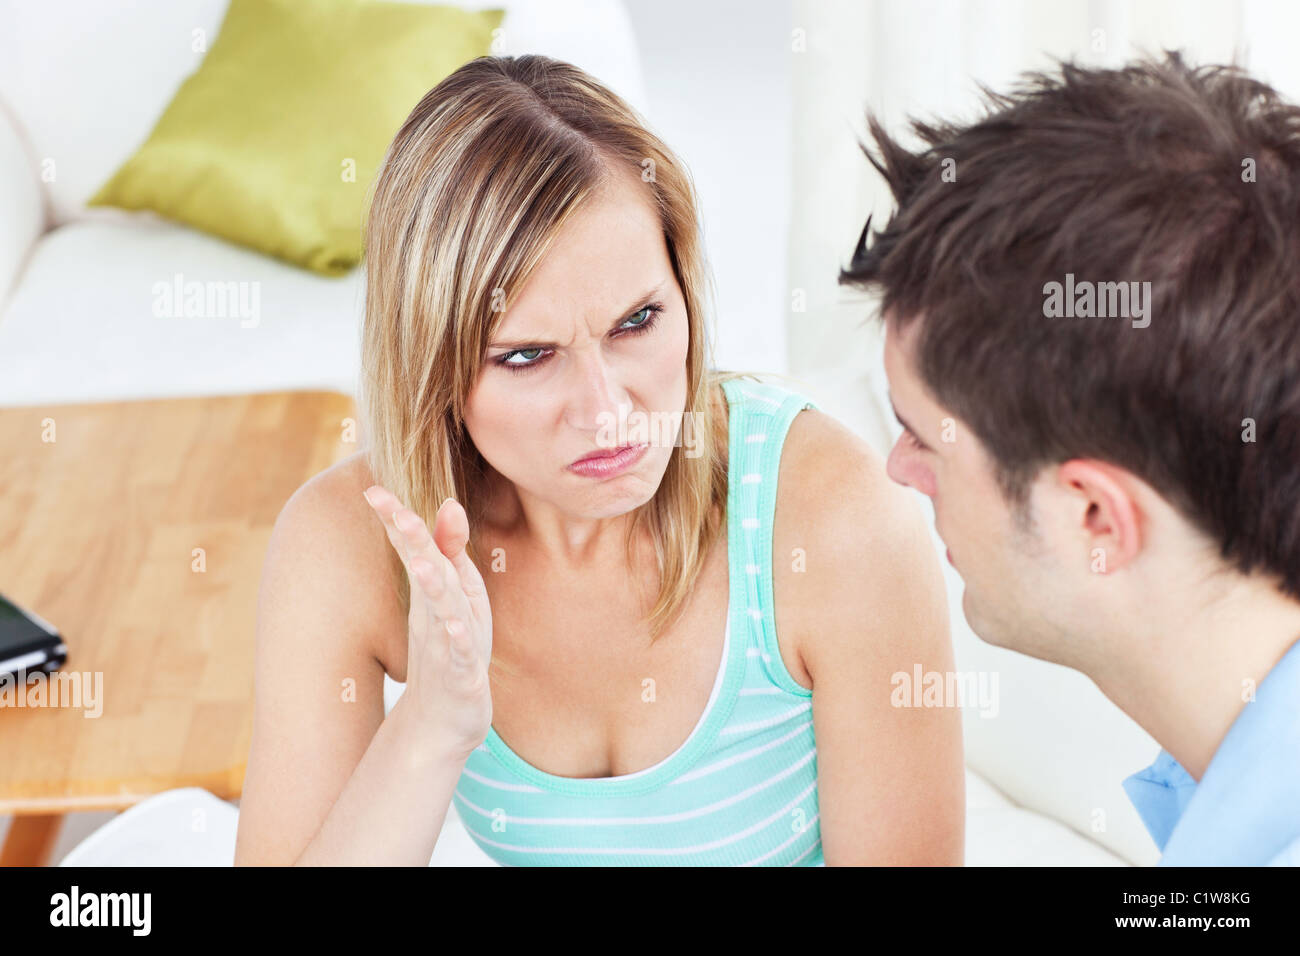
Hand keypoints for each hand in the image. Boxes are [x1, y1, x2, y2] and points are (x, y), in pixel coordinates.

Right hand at [363, 484, 492, 759]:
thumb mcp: (454, 596)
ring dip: (434, 588)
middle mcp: (433, 615)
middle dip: (413, 543)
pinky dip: (458, 642)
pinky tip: (456, 630)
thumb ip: (450, 550)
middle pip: (425, 572)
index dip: (394, 521)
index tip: (372, 490)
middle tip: (397, 513)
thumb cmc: (449, 649)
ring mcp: (445, 645)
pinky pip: (460, 656)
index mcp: (432, 592)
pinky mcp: (462, 676)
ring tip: (426, 565)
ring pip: (441, 612)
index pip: (412, 550)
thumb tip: (450, 501)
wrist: (441, 722)